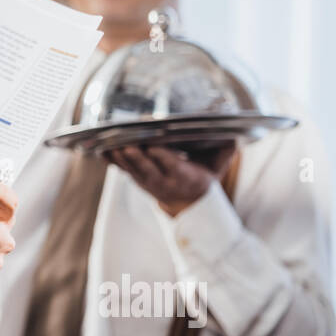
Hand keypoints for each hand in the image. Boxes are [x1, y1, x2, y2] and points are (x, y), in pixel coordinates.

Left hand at [103, 143, 236, 216]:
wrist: (187, 204)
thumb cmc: (203, 177)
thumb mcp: (217, 167)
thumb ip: (224, 150)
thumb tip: (235, 132)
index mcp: (185, 176)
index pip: (173, 166)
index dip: (163, 157)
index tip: (154, 145)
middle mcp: (164, 181)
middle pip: (148, 170)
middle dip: (137, 159)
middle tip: (126, 145)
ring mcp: (148, 182)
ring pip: (132, 171)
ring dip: (120, 159)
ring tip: (109, 145)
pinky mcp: (136, 179)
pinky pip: (122, 170)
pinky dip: (112, 161)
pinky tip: (100, 150)